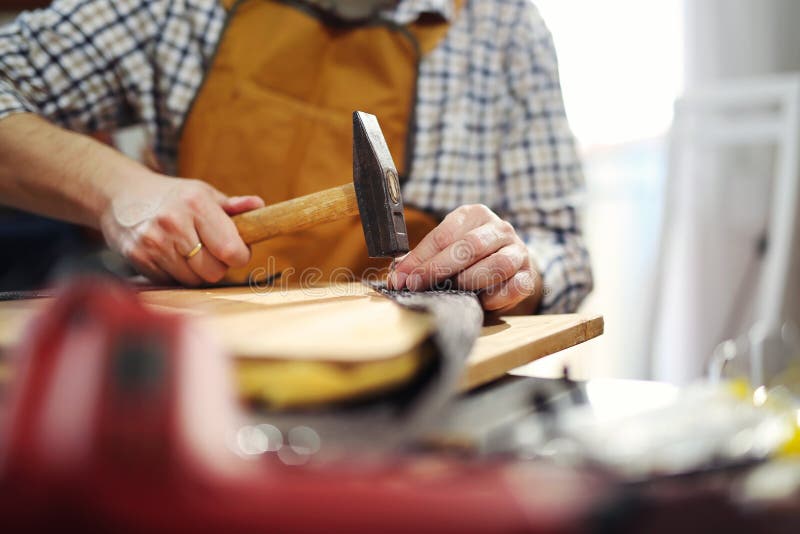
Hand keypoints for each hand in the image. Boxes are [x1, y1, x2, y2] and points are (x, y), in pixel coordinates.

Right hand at [99, 172, 263, 284]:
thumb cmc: (172, 197)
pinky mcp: (138, 258)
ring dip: (195, 271)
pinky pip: (171, 282)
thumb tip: (259, 205)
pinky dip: (174, 274)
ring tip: (186, 250)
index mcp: (197, 204)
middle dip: (217, 265)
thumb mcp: (203, 193)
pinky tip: (168, 254)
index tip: (236, 250)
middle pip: (214, 271)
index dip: (240, 255)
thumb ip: (233, 206)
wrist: (121, 195)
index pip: (231, 250)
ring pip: (193, 281)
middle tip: (208, 250)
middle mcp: (174, 222)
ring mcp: (154, 242)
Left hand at [387, 204, 539, 310]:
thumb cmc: (471, 256)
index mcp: (475, 215)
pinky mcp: (528, 275)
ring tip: (453, 291)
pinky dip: (495, 296)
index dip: (420, 258)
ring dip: (469, 280)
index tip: (401, 277)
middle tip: (417, 285)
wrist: (510, 263)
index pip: (444, 234)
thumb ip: (424, 258)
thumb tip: (397, 276)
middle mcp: (499, 229)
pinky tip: (481, 300)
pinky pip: (515, 286)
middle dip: (439, 268)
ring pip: (497, 265)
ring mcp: (518, 251)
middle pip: (470, 246)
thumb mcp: (448, 248)